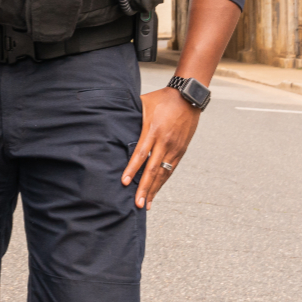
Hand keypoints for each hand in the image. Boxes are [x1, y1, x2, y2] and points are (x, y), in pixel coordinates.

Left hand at [121, 87, 197, 209]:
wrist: (189, 97)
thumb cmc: (162, 99)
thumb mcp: (144, 102)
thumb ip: (131, 113)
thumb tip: (112, 115)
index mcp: (153, 130)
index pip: (141, 153)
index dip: (132, 169)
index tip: (124, 182)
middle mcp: (165, 142)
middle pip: (153, 169)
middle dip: (144, 188)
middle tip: (138, 204)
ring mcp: (174, 148)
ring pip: (163, 173)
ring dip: (154, 190)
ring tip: (146, 204)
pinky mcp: (181, 150)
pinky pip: (171, 169)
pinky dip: (163, 182)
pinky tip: (156, 191)